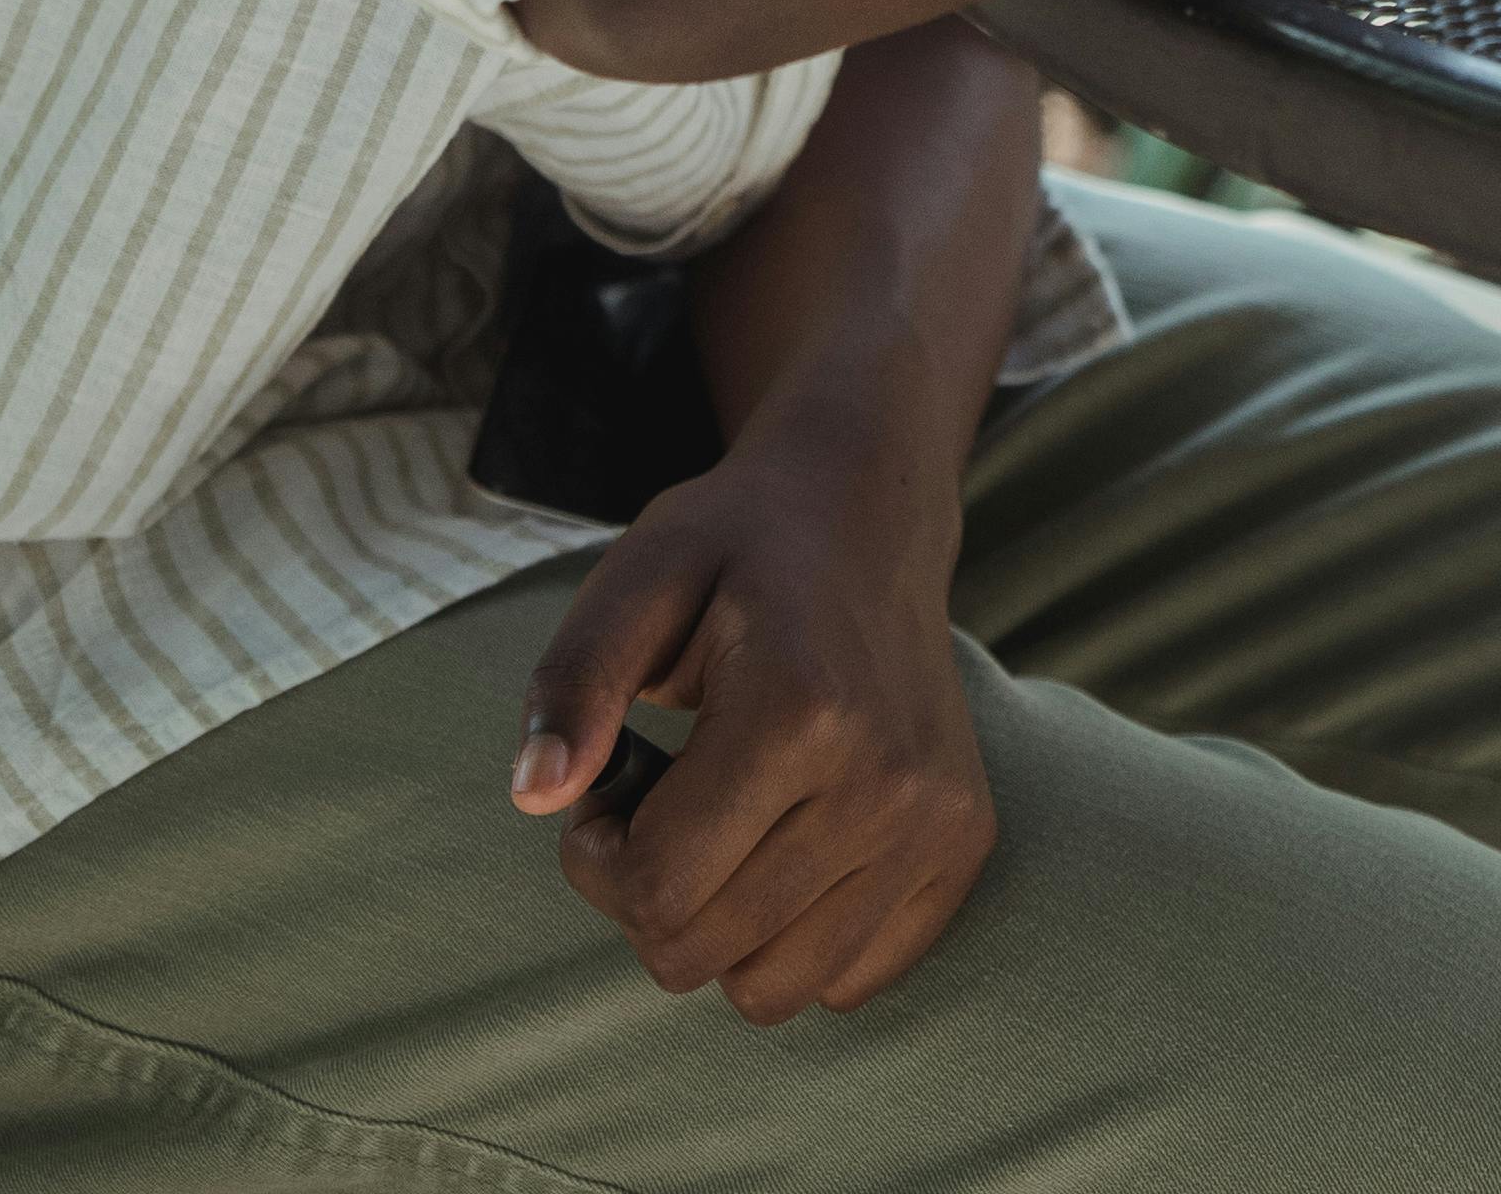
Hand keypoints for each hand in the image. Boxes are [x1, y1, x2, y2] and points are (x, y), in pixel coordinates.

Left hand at [511, 407, 992, 1023]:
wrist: (871, 509)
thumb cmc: (738, 546)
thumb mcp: (639, 576)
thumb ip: (574, 682)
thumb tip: (536, 796)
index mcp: (803, 708)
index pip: (656, 888)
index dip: (595, 854)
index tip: (609, 786)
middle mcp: (887, 778)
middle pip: (700, 952)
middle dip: (648, 892)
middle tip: (664, 797)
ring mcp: (937, 821)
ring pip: (771, 990)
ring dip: (721, 926)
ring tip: (728, 821)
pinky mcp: (963, 846)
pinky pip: (846, 981)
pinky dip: (795, 937)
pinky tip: (790, 840)